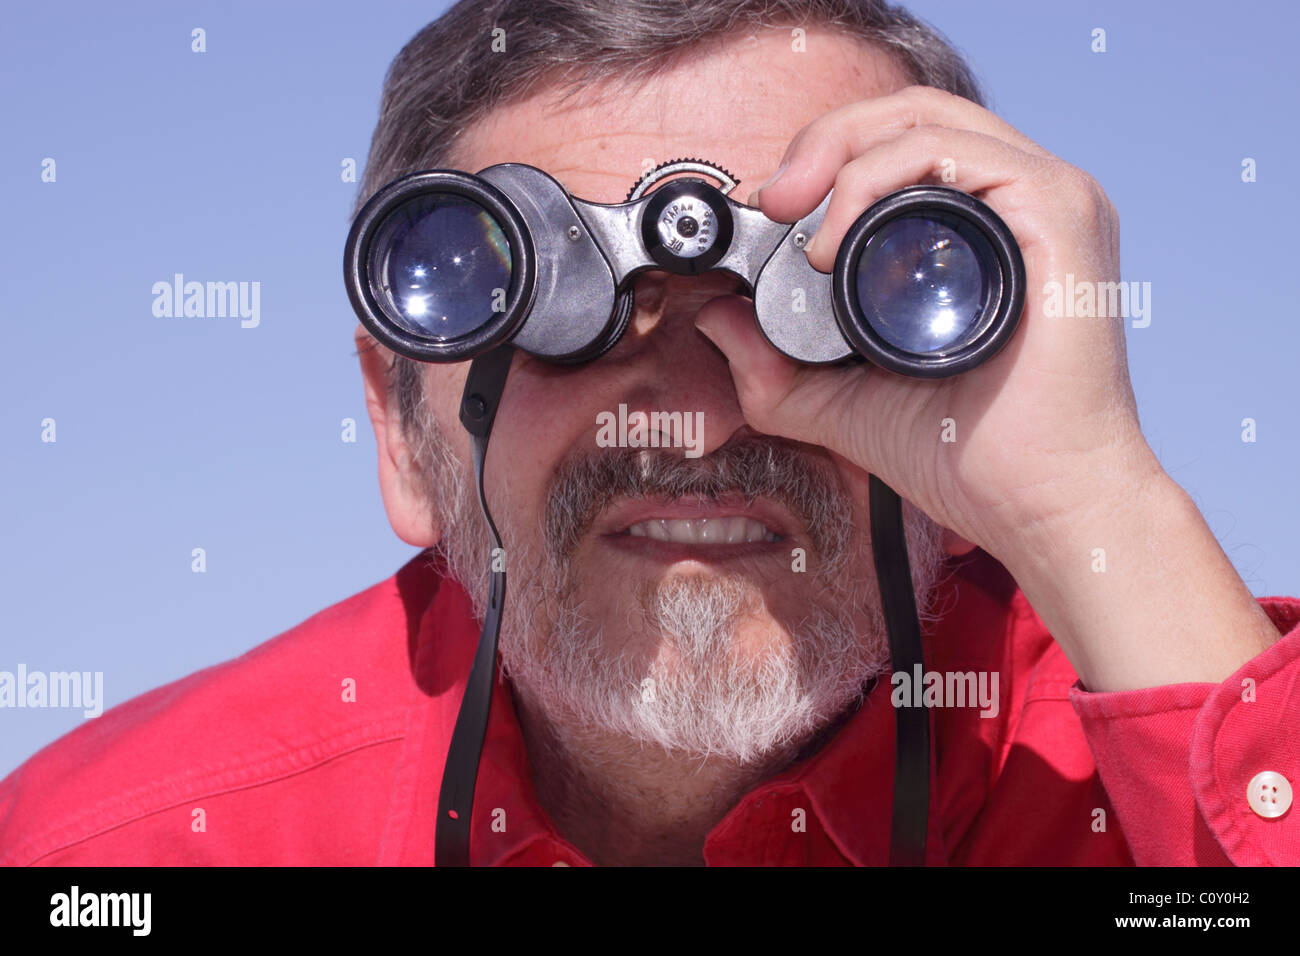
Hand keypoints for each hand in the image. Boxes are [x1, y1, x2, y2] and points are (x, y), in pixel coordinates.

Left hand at [697, 86, 1278, 689]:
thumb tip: (716, 320)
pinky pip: (954, 152)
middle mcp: (1018, 204)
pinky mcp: (1057, 213)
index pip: (898, 150)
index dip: (823, 162)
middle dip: (820, 144)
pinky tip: (836, 242)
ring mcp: (1044, 201)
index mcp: (986, 232)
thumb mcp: (846, 404)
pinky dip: (878, 177)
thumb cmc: (973, 458)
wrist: (1040, 505)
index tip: (768, 215)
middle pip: (906, 116)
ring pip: (925, 118)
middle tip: (771, 202)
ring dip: (839, 154)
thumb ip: (777, 369)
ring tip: (796, 218)